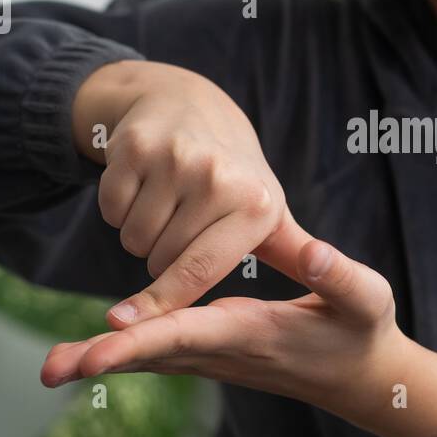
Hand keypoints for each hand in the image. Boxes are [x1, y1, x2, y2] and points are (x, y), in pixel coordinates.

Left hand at [40, 238, 402, 413]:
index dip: (145, 337)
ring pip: (150, 359)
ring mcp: (216, 358)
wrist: (364, 379)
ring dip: (100, 360)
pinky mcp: (212, 353)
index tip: (102, 342)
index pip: (191, 333)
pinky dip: (119, 354)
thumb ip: (341, 276)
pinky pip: (158, 355)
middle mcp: (226, 352)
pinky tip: (87, 356)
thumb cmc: (365, 333)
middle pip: (154, 356)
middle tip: (50, 369)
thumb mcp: (368, 300)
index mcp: (254, 333)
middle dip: (102, 360)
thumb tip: (313, 254)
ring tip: (50, 367)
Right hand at [71, 60, 311, 325]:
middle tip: (181, 225)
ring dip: (139, 234)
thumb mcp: (267, 209)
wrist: (192, 106)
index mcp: (255, 204)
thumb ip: (293, 253)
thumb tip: (327, 282)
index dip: (164, 304)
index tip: (131, 329)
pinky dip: (117, 208)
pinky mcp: (135, 146)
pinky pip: (110, 210)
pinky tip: (142, 186)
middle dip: (161, 258)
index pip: (199, 271)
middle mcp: (217, 179)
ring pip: (132, 239)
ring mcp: (174, 159)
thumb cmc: (233, 175)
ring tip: (166, 205)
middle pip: (159, 260)